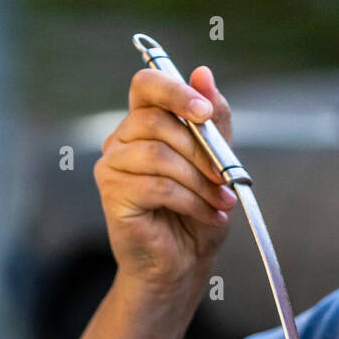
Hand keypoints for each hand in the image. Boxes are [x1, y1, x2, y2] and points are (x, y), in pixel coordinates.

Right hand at [94, 63, 236, 291]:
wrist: (180, 265)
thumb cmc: (195, 215)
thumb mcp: (216, 163)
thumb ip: (213, 122)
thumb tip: (203, 72)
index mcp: (143, 123)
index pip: (147, 84)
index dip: (175, 90)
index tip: (205, 112)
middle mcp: (121, 140)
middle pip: (158, 121)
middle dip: (202, 150)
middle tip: (227, 177)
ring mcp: (111, 166)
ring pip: (159, 155)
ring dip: (200, 181)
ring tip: (221, 203)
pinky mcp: (111, 194)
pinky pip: (157, 186)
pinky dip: (191, 201)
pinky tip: (209, 216)